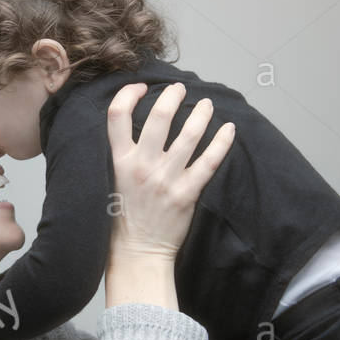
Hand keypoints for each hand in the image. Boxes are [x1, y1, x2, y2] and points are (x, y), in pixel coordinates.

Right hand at [106, 81, 234, 261]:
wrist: (137, 252)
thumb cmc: (122, 218)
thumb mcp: (110, 181)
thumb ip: (121, 155)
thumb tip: (132, 127)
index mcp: (119, 161)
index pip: (117, 115)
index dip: (128, 93)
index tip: (140, 87)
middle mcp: (142, 166)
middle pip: (160, 116)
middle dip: (173, 95)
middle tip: (180, 89)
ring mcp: (166, 179)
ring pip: (189, 134)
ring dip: (202, 113)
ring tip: (207, 105)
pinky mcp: (187, 193)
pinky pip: (209, 161)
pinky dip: (222, 142)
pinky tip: (229, 130)